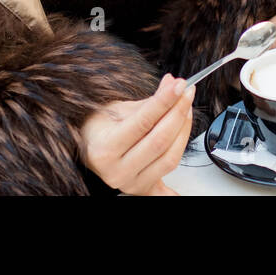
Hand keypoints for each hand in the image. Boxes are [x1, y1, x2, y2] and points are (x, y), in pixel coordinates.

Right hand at [76, 74, 194, 195]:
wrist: (89, 147)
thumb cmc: (100, 128)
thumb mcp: (119, 108)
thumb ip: (150, 100)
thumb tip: (172, 85)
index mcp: (105, 148)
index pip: (143, 121)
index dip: (165, 101)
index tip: (179, 86)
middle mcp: (116, 170)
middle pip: (160, 141)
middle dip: (178, 113)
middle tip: (186, 93)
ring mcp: (130, 182)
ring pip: (169, 158)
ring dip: (184, 130)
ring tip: (186, 110)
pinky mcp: (142, 189)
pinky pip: (166, 187)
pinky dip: (177, 185)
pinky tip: (185, 184)